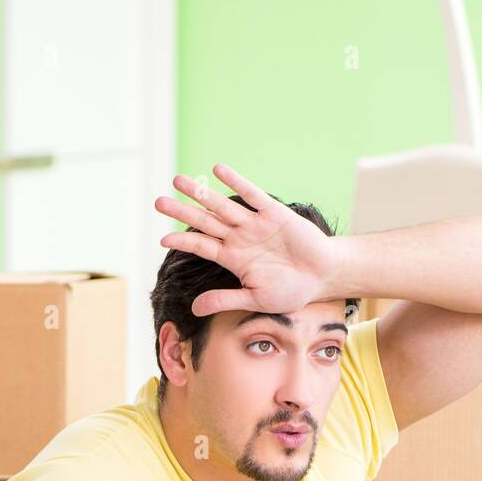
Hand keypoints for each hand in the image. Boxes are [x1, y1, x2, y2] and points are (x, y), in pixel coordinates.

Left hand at [155, 163, 335, 317]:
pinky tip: (217, 170)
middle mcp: (240, 238)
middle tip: (159, 202)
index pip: (202, 247)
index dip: (183, 242)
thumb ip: (225, 300)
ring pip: (222, 206)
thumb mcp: (255, 299)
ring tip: (178, 181)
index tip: (162, 239)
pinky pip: (251, 195)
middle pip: (205, 222)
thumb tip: (194, 309)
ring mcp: (255, 224)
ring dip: (200, 193)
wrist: (322, 277)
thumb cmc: (291, 290)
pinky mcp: (273, 213)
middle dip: (182, 212)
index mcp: (234, 259)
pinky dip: (235, 183)